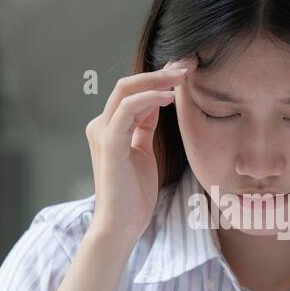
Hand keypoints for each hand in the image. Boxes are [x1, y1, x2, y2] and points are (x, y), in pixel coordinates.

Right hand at [86, 56, 196, 244]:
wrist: (121, 225)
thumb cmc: (133, 195)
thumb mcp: (143, 152)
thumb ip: (144, 126)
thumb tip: (159, 100)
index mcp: (109, 127)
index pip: (132, 91)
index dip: (158, 77)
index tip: (185, 71)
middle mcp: (101, 125)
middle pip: (128, 84)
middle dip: (160, 72)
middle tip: (188, 65)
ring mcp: (102, 132)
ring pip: (126, 90)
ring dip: (157, 79)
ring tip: (183, 76)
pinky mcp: (109, 144)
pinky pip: (127, 110)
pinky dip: (149, 99)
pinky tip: (170, 98)